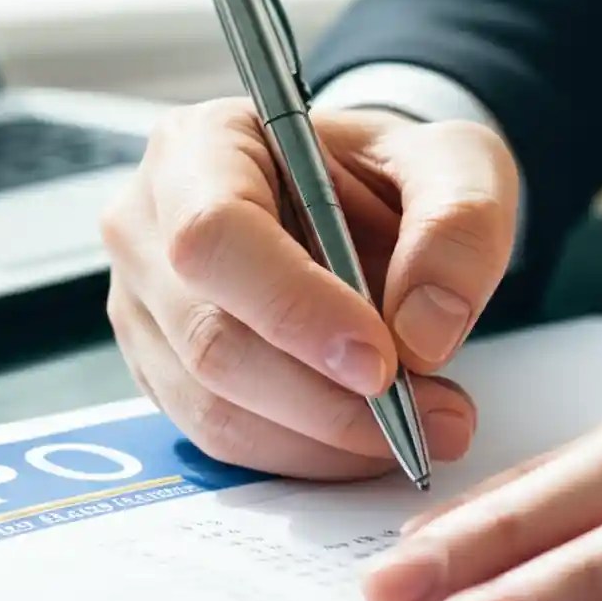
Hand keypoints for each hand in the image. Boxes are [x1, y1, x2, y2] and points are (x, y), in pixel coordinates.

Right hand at [100, 98, 519, 479]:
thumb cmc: (384, 174)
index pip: (216, 235)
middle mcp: (148, 226)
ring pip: (216, 408)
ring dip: (327, 440)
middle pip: (212, 340)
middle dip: (330, 400)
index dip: (294, 308)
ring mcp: (144, 307)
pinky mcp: (161, 372)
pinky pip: (224, 439)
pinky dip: (307, 453)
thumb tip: (422, 332)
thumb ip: (458, 223)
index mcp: (201, 147)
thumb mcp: (453, 161)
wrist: (355, 207)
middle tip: (432, 415)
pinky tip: (368, 437)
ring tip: (421, 426)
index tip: (381, 361)